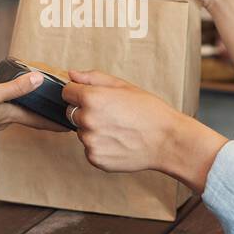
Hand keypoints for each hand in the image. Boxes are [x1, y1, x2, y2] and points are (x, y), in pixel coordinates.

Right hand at [0, 60, 67, 142]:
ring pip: (5, 94)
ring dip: (1, 79)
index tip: (70, 124)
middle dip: (28, 88)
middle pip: (25, 103)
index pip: (41, 120)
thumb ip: (16, 87)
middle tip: (36, 77)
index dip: (56, 122)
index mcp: (12, 115)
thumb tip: (39, 80)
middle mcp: (5, 117)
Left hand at [59, 70, 177, 173]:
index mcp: (92, 98)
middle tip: (111, 114)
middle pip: (71, 112)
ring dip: (93, 130)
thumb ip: (93, 78)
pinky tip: (118, 142)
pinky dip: (100, 146)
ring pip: (81, 132)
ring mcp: (90, 141)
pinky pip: (89, 149)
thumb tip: (72, 74)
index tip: (94, 97)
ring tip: (118, 129)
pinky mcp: (95, 158)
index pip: (67, 92)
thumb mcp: (123, 86)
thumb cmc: (149, 111)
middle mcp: (87, 120)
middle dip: (85, 111)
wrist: (166, 141)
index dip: (79, 92)